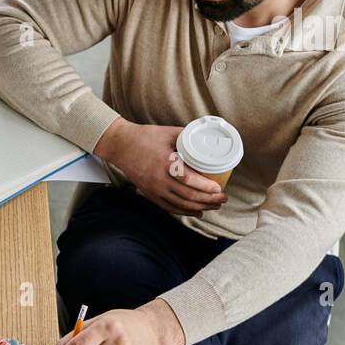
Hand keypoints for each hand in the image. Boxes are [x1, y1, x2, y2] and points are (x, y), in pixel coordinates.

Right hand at [95, 117, 226, 216]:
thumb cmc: (145, 137)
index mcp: (165, 163)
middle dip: (209, 200)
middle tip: (223, 198)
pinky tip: (197, 212)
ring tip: (215, 205)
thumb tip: (207, 139)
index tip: (220, 188)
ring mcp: (153, 189)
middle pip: (188, 196)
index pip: (189, 179)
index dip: (206, 187)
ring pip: (181, 205)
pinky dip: (185, 212)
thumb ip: (187, 137)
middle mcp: (159, 179)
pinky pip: (169, 207)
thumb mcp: (168, 132)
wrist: (121, 146)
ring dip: (200, 207)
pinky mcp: (149, 194)